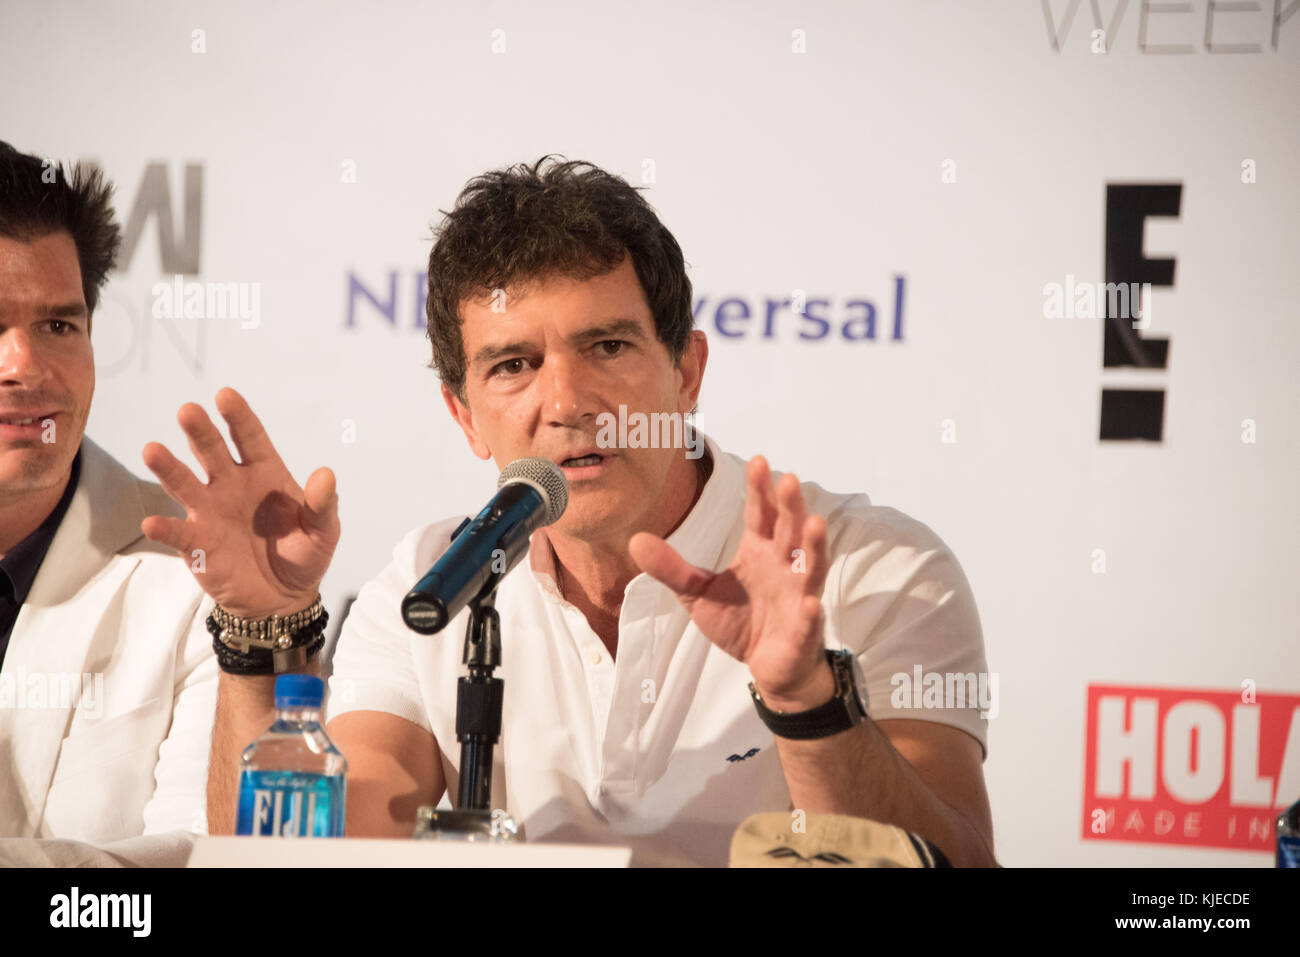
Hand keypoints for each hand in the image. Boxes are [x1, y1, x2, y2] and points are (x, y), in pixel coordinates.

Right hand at [140, 387, 339, 618]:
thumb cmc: (302, 554)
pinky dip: (165, 527)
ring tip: (153, 450)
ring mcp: (209, 511)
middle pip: (212, 452)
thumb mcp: (323, 531)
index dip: (238, 417)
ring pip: (185, 484)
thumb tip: (326, 474)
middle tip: (188, 411)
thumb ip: (322, 504)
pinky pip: (177, 532)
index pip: (249, 438)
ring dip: (169, 468)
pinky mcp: (196, 543)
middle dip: (201, 431)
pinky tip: (153, 522)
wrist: (282, 598)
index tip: (225, 395)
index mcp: (264, 473)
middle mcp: (232, 485)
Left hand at [628, 455, 833, 709]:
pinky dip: (810, 611)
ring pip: (811, 566)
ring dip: (814, 546)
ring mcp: (798, 596)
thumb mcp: (698, 593)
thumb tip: (635, 540)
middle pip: (789, 530)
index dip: (760, 490)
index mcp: (760, 551)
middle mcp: (784, 566)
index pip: (761, 514)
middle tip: (787, 479)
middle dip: (790, 506)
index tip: (757, 461)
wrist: (767, 666)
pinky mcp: (804, 630)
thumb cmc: (739, 621)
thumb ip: (672, 568)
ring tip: (815, 523)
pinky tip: (809, 603)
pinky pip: (809, 618)